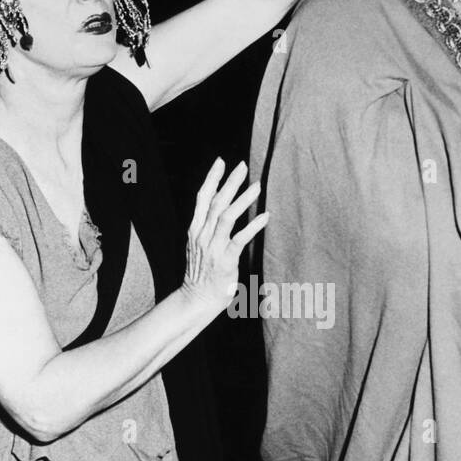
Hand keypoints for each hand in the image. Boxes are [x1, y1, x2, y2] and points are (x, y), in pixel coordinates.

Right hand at [182, 158, 267, 310]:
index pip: (202, 198)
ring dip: (243, 200)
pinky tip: (265, 216)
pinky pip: (239, 239)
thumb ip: (206, 227)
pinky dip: (253, 226)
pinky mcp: (225, 260)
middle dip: (229, 182)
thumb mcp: (197, 245)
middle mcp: (202, 235)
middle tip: (243, 166)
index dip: (211, 178)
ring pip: (226, 217)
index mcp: (194, 229)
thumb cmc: (201, 272)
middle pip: (216, 202)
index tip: (221, 161)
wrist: (196, 299)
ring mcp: (212, 247)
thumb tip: (217, 208)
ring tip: (257, 186)